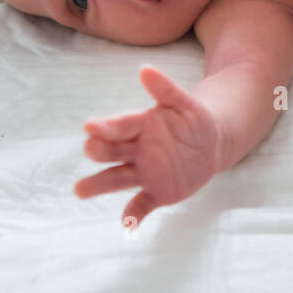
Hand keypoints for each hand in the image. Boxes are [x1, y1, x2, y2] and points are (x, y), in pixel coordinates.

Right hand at [76, 65, 223, 226]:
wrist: (212, 143)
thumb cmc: (193, 119)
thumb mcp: (184, 102)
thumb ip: (166, 88)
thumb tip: (145, 69)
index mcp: (140, 126)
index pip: (120, 126)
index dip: (107, 126)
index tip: (90, 126)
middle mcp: (136, 150)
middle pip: (113, 151)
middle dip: (101, 151)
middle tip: (90, 149)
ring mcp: (144, 172)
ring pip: (117, 178)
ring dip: (99, 184)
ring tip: (80, 190)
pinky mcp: (156, 192)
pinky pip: (141, 204)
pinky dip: (133, 215)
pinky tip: (127, 224)